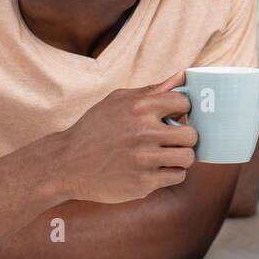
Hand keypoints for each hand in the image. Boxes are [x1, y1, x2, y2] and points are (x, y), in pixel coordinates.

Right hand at [52, 71, 197, 203]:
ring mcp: (145, 159)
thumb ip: (153, 90)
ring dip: (180, 157)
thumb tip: (184, 75)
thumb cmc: (95, 129)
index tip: (174, 117)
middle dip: (184, 137)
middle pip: (192, 134)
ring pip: (188, 158)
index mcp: (139, 107)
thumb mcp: (118, 101)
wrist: (66, 164)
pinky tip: (155, 169)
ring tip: (165, 156)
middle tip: (171, 140)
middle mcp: (144, 132)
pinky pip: (177, 176)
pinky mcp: (143, 182)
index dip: (182, 111)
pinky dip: (170, 174)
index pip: (184, 103)